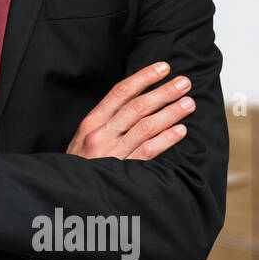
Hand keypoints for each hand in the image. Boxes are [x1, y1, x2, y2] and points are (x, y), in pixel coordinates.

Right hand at [66, 61, 193, 160]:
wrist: (70, 191)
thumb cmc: (81, 164)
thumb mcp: (85, 137)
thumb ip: (107, 120)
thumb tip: (138, 100)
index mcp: (92, 122)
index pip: (120, 92)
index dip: (144, 77)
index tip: (163, 68)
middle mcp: (101, 134)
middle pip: (137, 106)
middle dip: (163, 91)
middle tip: (184, 82)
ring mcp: (112, 152)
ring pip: (145, 126)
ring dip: (170, 112)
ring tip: (188, 103)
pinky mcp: (122, 171)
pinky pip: (148, 151)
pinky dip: (166, 139)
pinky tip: (180, 130)